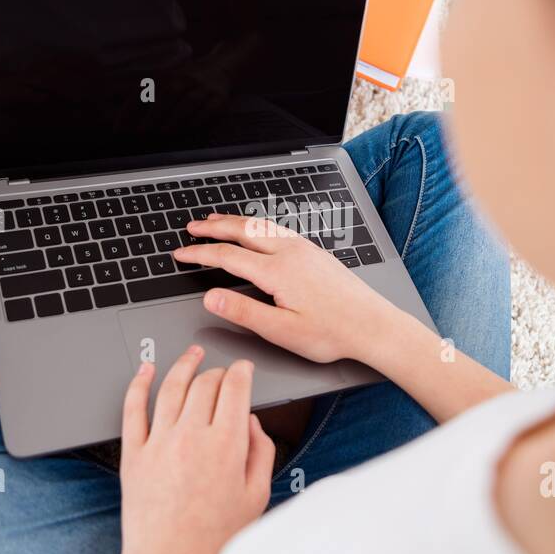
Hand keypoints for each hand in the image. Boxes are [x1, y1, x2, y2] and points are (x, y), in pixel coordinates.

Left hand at [117, 346, 274, 553]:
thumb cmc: (215, 540)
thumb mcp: (257, 496)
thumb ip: (260, 453)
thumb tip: (252, 424)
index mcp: (226, 444)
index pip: (235, 388)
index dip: (241, 371)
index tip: (243, 368)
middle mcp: (191, 437)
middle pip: (204, 384)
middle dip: (217, 370)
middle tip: (221, 370)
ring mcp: (159, 443)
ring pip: (170, 387)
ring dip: (182, 365)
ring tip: (190, 356)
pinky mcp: (133, 455)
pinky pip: (133, 409)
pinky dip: (138, 384)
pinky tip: (144, 371)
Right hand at [175, 213, 401, 363]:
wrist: (374, 325)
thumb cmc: (332, 332)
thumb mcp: (281, 331)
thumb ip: (243, 312)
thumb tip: (211, 297)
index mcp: (277, 271)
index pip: (227, 256)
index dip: (200, 254)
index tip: (180, 253)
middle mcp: (290, 252)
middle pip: (242, 231)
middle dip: (213, 227)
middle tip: (191, 227)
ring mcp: (305, 249)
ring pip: (261, 226)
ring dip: (235, 222)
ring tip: (217, 221)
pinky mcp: (315, 252)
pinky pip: (277, 229)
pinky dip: (256, 225)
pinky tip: (257, 231)